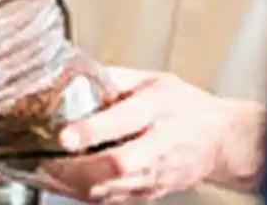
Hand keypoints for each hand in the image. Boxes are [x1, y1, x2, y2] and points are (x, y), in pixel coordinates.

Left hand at [36, 68, 236, 203]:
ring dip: (75, 184)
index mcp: (157, 109)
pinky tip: (66, 184)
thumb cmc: (185, 107)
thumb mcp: (153, 80)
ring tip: (47, 172)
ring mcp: (155, 174)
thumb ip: (115, 79)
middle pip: (117, 165)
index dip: (92, 131)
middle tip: (45, 160)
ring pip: (112, 189)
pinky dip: (85, 195)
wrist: (221, 140)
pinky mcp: (150, 193)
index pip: (124, 121)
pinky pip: (113, 200)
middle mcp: (158, 145)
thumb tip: (76, 74)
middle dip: (77, 167)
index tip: (65, 135)